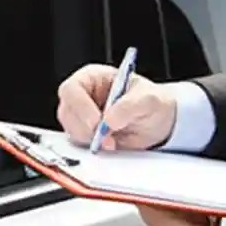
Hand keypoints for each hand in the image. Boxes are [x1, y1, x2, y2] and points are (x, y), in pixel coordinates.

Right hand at [56, 63, 177, 149]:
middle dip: (85, 128)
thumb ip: (128, 107)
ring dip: (89, 140)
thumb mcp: (147, 99)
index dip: (80, 106)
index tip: (96, 122)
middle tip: (107, 138)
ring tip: (113, 141)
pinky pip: (79, 144)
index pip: (72, 89)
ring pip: (71, 130)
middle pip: (67, 112)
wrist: (159, 122)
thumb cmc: (151, 102)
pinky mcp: (86, 135)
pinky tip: (110, 145)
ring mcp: (82, 117)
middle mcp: (83, 96)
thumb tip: (109, 121)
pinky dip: (92, 148)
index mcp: (93, 77)